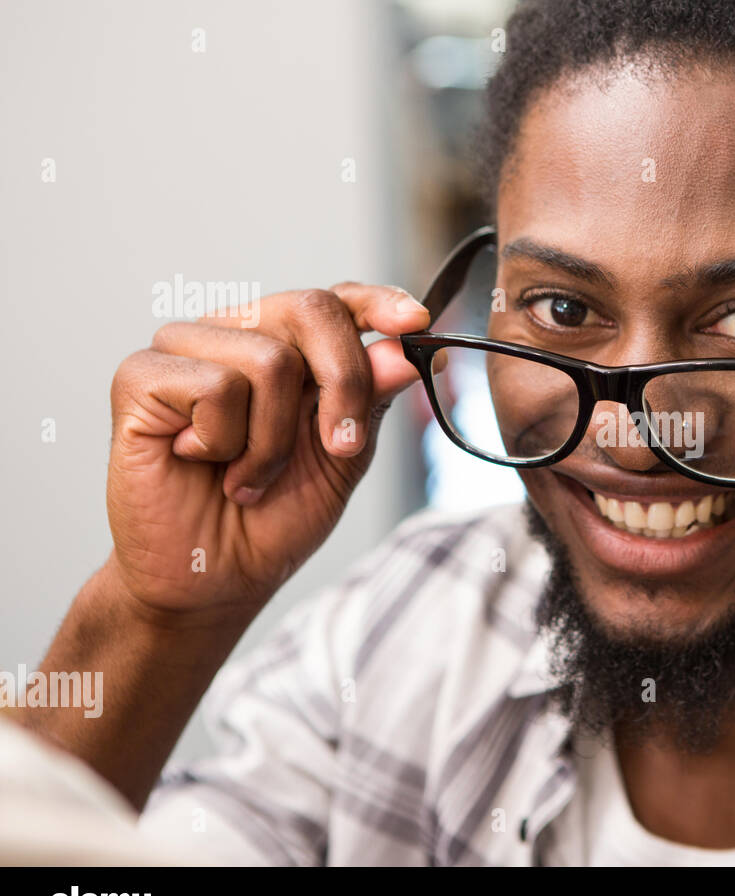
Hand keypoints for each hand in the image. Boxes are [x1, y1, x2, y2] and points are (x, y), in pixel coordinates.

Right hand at [107, 284, 430, 622]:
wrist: (216, 577)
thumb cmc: (275, 516)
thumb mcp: (342, 457)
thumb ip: (368, 400)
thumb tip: (405, 352)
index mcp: (286, 344)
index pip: (336, 299)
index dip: (378, 301)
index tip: (415, 322)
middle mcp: (236, 333)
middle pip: (311, 310)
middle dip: (342, 383)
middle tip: (338, 446)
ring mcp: (184, 349)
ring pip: (269, 358)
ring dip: (274, 440)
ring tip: (248, 475)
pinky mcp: (140, 376)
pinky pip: (215, 387)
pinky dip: (224, 442)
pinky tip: (199, 462)